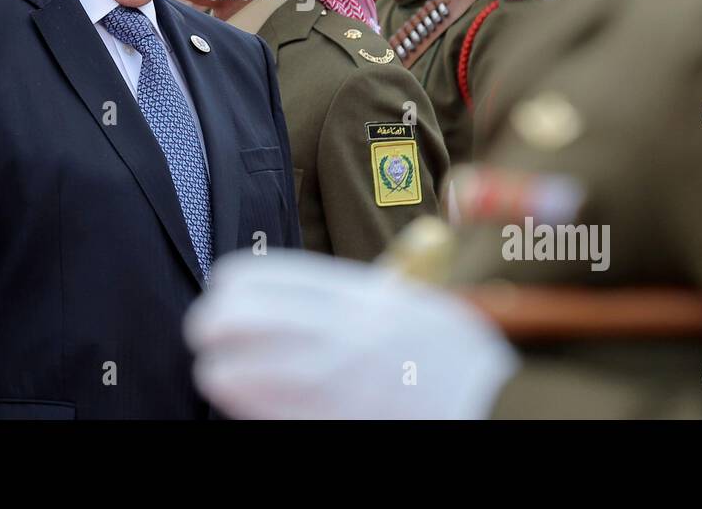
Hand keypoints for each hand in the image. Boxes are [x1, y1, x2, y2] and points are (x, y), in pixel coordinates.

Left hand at [185, 249, 517, 418]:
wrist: (496, 409)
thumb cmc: (458, 360)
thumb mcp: (418, 307)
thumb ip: (368, 292)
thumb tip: (312, 290)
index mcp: (365, 297)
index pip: (271, 277)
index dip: (233, 284)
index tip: (222, 291)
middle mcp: (347, 336)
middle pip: (247, 320)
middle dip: (216, 325)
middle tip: (206, 333)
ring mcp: (342, 385)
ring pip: (248, 371)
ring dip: (223, 371)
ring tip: (214, 371)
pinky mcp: (338, 424)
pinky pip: (273, 416)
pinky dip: (250, 407)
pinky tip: (238, 400)